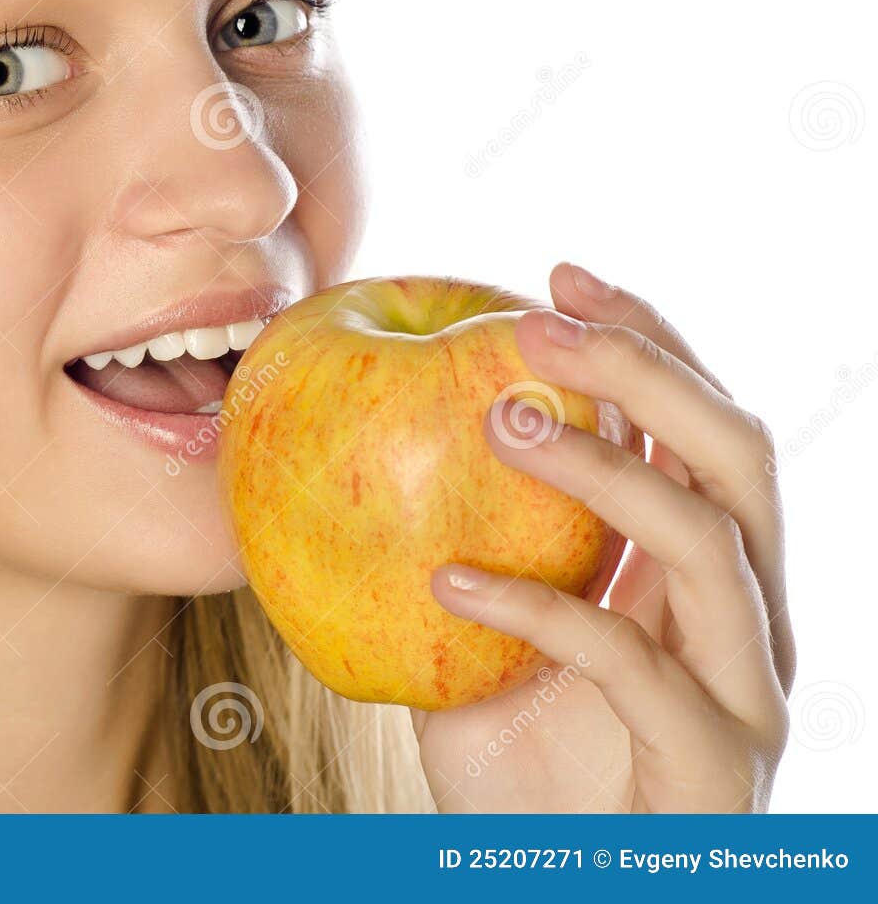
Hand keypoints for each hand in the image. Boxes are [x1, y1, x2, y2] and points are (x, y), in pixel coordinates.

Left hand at [410, 262, 793, 811]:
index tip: (555, 272)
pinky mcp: (712, 761)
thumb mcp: (488, 626)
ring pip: (710, 541)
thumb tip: (370, 426)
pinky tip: (445, 582)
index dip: (645, 336)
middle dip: (644, 366)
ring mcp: (742, 688)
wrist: (551, 881)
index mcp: (702, 568)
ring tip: (496, 421)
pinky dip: (540, 610)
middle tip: (533, 321)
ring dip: (602, 466)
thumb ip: (476, 534)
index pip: (699, 424)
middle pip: (735, 454)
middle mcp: (744, 615)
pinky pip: (634, 662)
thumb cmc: (514, 760)